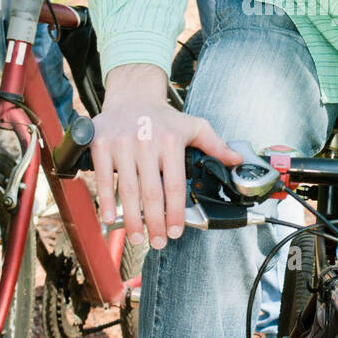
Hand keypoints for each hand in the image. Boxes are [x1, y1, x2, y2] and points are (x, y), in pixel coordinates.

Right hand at [91, 65, 242, 248]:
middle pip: (151, 193)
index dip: (175, 213)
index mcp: (171, 140)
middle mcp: (146, 142)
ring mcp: (121, 144)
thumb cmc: (163, 117)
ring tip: (137, 238)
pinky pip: (102, 179)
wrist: (132, 94)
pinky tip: (110, 218)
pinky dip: (105, 201)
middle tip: (159, 242)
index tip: (176, 231)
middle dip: (155, 223)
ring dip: (132, 219)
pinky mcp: (101, 144)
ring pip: (127, 190)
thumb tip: (236, 160)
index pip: (174, 185)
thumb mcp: (192, 125)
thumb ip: (215, 144)